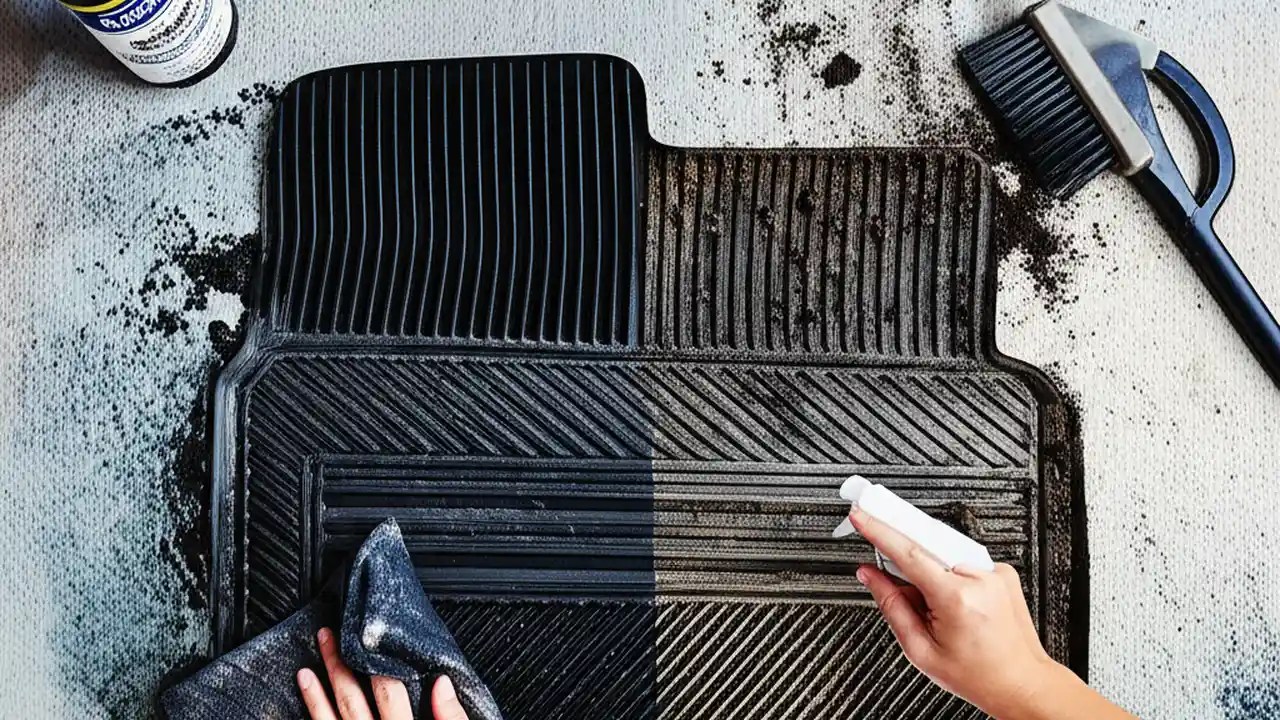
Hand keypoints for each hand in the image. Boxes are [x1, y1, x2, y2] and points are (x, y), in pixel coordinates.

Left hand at [297, 627, 469, 719]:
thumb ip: (452, 717)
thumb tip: (442, 681)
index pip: (390, 691)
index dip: (378, 663)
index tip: (370, 636)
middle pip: (353, 700)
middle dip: (342, 664)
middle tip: (331, 634)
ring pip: (334, 716)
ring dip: (318, 689)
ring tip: (309, 664)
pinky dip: (313, 710)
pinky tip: (306, 693)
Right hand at [849, 508, 1133, 719]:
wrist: (1021, 683)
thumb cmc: (977, 674)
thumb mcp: (921, 649)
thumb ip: (891, 605)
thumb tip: (869, 575)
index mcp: (956, 598)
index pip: (908, 552)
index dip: (879, 530)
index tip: (862, 515)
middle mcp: (979, 579)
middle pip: (926, 551)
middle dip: (908, 567)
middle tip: (912, 598)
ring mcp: (995, 573)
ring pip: (944, 556)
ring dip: (933, 575)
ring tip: (941, 613)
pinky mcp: (1003, 571)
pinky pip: (964, 561)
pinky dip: (953, 578)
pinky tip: (959, 607)